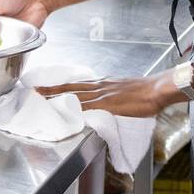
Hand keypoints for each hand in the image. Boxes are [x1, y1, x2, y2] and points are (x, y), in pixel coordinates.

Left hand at [36, 73, 172, 117]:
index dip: (63, 86)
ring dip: (57, 96)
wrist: (157, 89)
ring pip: (75, 94)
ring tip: (42, 98)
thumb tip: (109, 102)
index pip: (79, 84)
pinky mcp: (108, 103)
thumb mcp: (126, 90)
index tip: (50, 87)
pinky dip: (74, 107)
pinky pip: (87, 105)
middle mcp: (101, 86)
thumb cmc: (147, 91)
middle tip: (36, 90)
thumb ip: (115, 95)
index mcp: (105, 84)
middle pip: (71, 87)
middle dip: (53, 89)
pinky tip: (64, 109)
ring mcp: (103, 94)